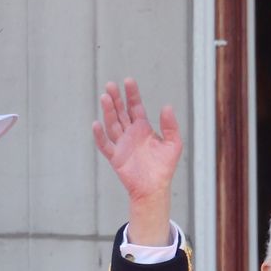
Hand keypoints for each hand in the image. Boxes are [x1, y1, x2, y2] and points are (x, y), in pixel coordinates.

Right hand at [92, 78, 181, 241]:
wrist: (155, 189)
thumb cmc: (164, 167)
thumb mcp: (174, 144)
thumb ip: (171, 126)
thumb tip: (167, 106)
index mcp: (142, 128)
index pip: (135, 107)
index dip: (132, 94)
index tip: (128, 81)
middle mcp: (130, 133)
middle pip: (120, 112)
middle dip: (116, 99)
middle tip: (110, 85)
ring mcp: (121, 145)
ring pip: (112, 124)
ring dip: (108, 111)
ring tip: (105, 97)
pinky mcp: (115, 158)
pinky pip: (105, 145)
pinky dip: (99, 135)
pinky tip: (97, 124)